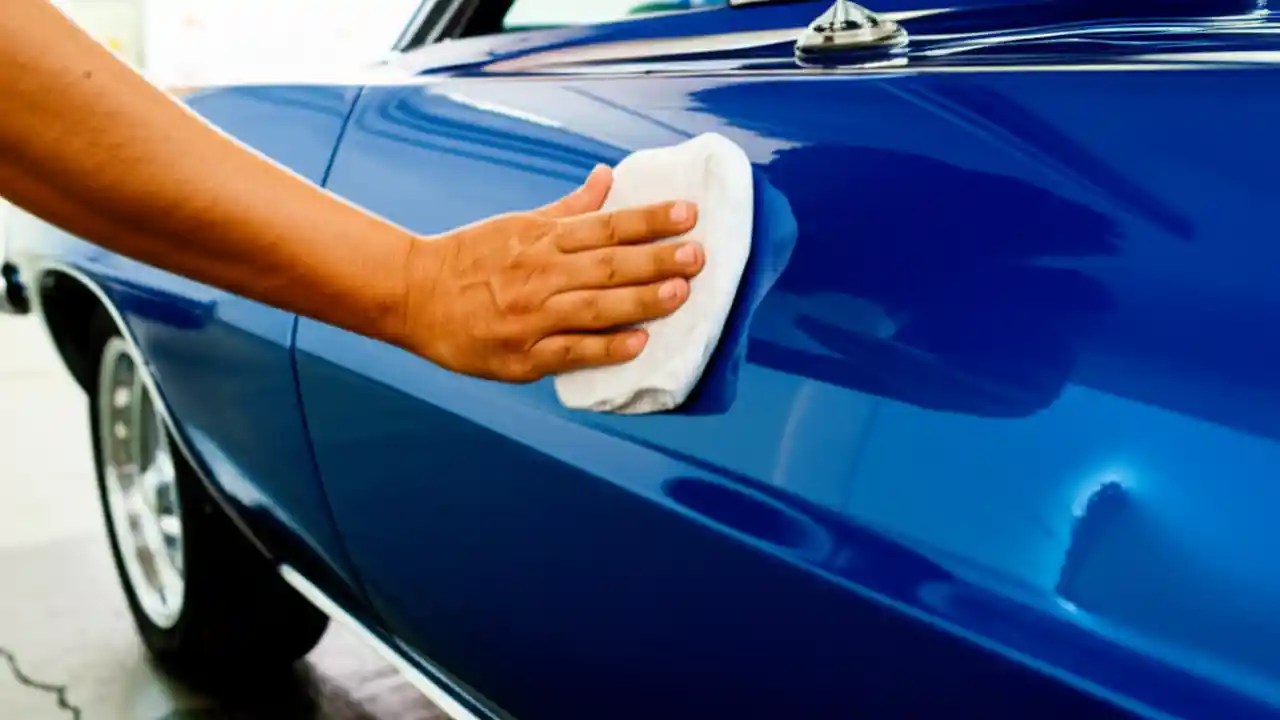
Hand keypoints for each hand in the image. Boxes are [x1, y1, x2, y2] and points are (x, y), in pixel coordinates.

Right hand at [399, 165, 704, 381]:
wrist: (414, 296)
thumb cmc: (472, 258)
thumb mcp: (519, 224)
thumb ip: (569, 208)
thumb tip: (608, 178)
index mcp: (542, 238)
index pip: (606, 225)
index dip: (649, 219)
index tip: (689, 213)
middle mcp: (540, 273)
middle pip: (608, 264)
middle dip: (656, 258)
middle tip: (699, 254)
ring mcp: (532, 316)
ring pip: (595, 307)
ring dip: (640, 300)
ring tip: (681, 293)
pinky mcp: (522, 356)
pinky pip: (570, 351)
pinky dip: (605, 347)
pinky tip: (639, 343)